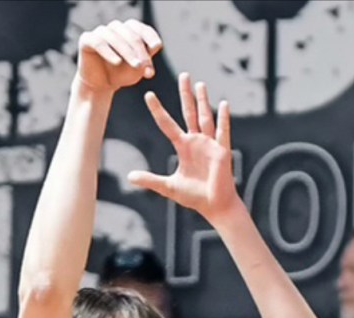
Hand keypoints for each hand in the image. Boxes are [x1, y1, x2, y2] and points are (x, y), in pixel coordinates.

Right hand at [77, 19, 161, 92]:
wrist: (99, 86)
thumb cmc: (119, 75)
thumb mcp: (136, 70)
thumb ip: (146, 61)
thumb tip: (154, 51)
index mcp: (128, 30)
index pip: (141, 28)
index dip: (149, 36)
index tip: (156, 47)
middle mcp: (115, 28)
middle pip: (130, 33)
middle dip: (139, 50)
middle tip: (145, 66)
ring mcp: (100, 32)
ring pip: (115, 37)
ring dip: (127, 51)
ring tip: (136, 66)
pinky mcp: (87, 40)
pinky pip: (98, 42)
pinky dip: (108, 52)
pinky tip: (117, 62)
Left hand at [129, 74, 236, 225]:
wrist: (215, 206)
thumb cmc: (194, 197)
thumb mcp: (169, 187)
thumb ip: (150, 180)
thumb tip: (129, 177)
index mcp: (183, 147)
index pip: (167, 124)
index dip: (158, 110)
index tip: (149, 95)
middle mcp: (196, 141)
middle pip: (189, 113)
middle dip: (186, 94)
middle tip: (183, 75)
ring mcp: (210, 144)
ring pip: (205, 117)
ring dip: (203, 101)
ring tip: (200, 84)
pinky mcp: (222, 151)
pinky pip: (222, 132)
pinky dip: (223, 119)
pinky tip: (223, 104)